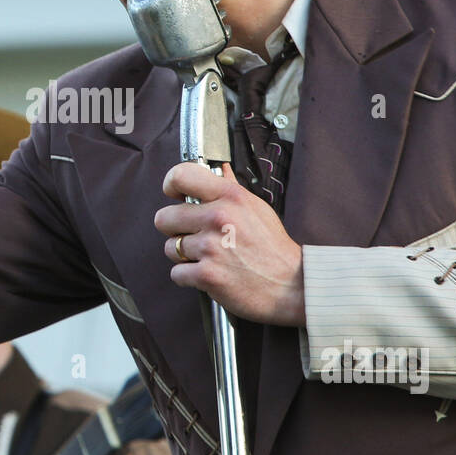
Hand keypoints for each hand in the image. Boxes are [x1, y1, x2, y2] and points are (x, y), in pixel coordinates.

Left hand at [153, 162, 304, 326]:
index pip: (181, 176)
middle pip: (164, 217)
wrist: (291, 285)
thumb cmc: (273, 248)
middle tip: (192, 235)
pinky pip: (176, 273)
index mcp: (230, 196)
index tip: (174, 194)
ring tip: (208, 257)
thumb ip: (231, 188)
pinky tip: (208, 273)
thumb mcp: (257, 208)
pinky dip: (188, 277)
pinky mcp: (207, 275)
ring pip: (170, 247)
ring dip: (183, 255)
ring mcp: (211, 247)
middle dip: (174, 229)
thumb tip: (219, 169)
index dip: (171, 185)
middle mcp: (218, 218)